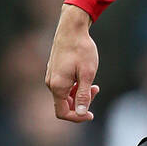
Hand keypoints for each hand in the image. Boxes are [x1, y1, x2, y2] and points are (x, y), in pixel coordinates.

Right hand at [45, 3, 100, 121]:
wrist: (72, 28)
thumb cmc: (81, 49)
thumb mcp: (87, 74)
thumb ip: (83, 95)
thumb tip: (80, 113)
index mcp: (57, 86)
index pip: (62, 113)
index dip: (77, 117)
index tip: (91, 114)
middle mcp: (50, 83)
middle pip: (65, 104)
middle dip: (81, 103)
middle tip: (95, 89)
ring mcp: (51, 76)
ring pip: (65, 95)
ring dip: (79, 94)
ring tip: (93, 83)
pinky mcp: (54, 70)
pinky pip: (64, 86)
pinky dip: (75, 86)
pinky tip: (85, 76)